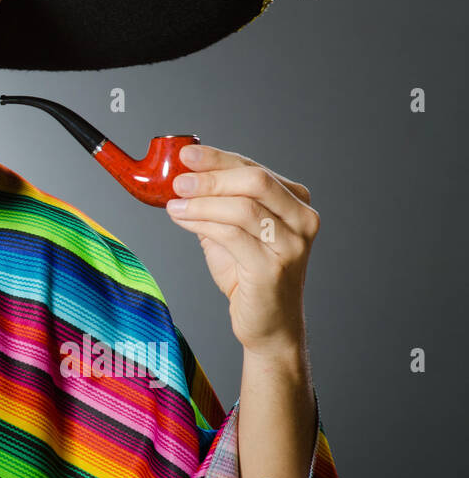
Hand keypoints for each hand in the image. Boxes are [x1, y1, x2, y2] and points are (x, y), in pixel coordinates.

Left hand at [165, 144, 318, 357]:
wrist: (267, 323)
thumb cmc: (248, 274)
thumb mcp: (231, 230)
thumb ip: (215, 203)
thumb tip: (181, 176)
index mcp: (295, 202)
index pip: (255, 169)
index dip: (218, 158)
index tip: (187, 154)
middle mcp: (302, 220)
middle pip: (255, 181)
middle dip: (212, 177)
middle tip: (179, 180)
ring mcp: (292, 245)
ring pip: (243, 208)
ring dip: (201, 203)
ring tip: (174, 204)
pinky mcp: (273, 269)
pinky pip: (232, 236)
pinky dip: (202, 223)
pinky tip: (182, 220)